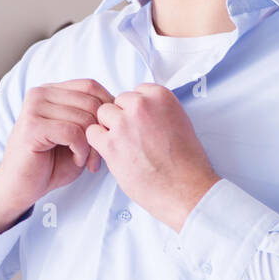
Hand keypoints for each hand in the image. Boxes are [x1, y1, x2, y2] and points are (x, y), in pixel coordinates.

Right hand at [0, 78, 112, 234]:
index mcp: (50, 91)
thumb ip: (90, 117)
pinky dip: (81, 150)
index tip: (107, 135)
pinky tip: (76, 160)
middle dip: (102, 131)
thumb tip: (116, 107)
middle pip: (90, 102)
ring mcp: (34, 108)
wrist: (20, 187)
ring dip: (92, 145)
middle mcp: (39, 94)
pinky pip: (73, 132)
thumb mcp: (76, 134)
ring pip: (84, 118)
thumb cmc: (50, 163)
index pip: (91, 86)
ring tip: (86, 160)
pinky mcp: (32, 127)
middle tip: (98, 156)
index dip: (107, 110)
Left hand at [84, 83, 220, 231]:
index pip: (136, 91)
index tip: (139, 121)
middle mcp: (141, 106)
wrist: (184, 188)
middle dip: (121, 118)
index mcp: (161, 97)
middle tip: (132, 137)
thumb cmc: (186, 162)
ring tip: (123, 145)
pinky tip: (111, 153)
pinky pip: (92, 133)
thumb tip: (144, 113)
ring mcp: (124, 124)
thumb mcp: (180, 123)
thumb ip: (159, 112)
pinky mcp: (110, 144)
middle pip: (117, 102)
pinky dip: (98, 143)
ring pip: (102, 114)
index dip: (135, 109)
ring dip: (108, 128)